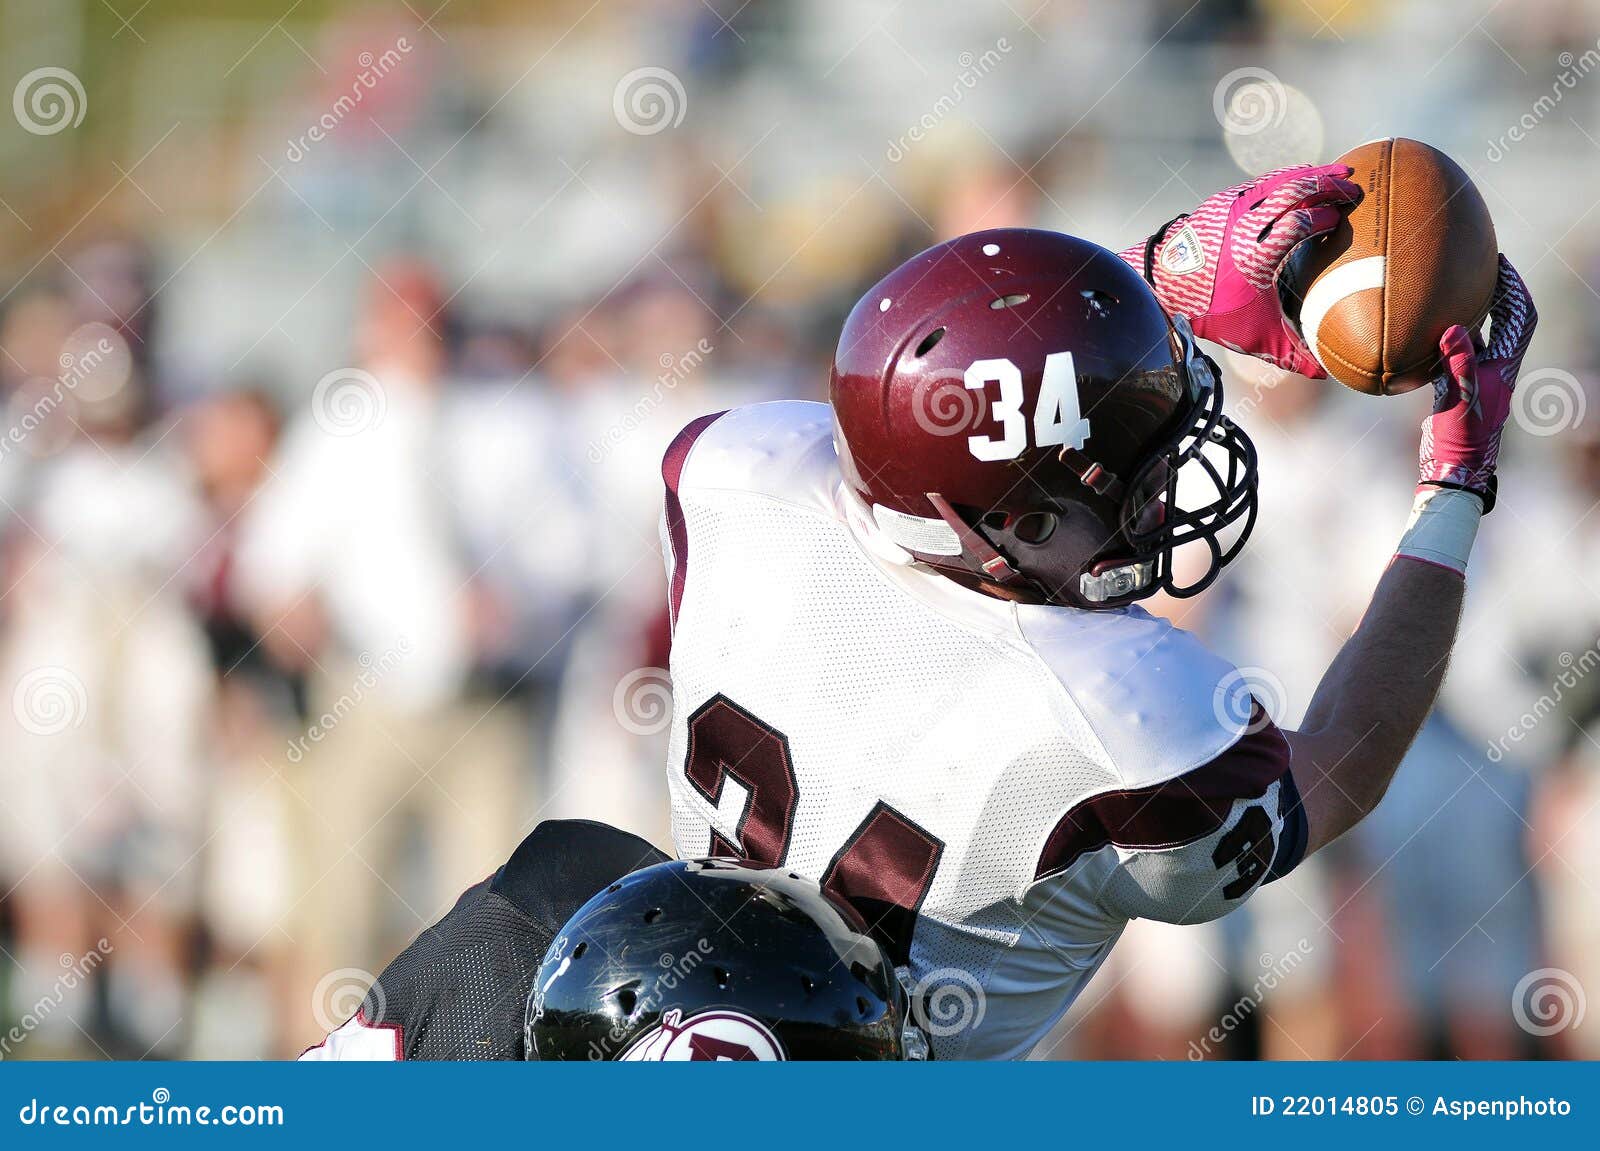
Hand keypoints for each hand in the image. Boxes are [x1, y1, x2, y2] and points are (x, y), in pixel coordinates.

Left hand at [1119, 164, 1360, 377]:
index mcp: (1254, 256)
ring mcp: (1229, 208)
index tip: (1340, 223)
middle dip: (1327, 184)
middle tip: (1354, 186)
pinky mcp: (1221, 201)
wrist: (1159, 287)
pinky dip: (1286, 178)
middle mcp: (1242, 226)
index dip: (1324, 218)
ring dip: (1310, 173)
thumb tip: (1325, 373)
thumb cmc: (1210, 313)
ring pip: (1277, 180)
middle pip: (1292, 190)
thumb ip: (1290, 354)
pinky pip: (1261, 183)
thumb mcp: (1252, 337)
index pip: (1298, 223)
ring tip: (1339, 171)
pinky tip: (1304, 178)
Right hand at [1417, 255, 1537, 511]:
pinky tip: (1430, 332)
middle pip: (1505, 320)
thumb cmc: (1462, 438)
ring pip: (1481, 337)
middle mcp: (1496, 369)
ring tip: (1456, 291)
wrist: (1455, 469)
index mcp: (1504, 367)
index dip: (1514, 288)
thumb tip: (1454, 328)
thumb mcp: (1461, 398)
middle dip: (1498, 292)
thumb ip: (1459, 363)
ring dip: (1474, 313)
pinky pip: (1457, 355)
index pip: (1519, 317)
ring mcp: (1478, 379)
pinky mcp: (1459, 390)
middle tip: (1481, 268)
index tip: (1500, 262)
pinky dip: (1449, 340)